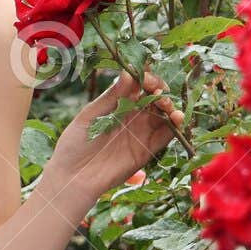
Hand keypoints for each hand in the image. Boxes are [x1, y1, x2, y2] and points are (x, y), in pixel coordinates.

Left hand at [52, 69, 186, 198]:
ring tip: (165, 103)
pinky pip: (166, 135)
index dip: (146, 78)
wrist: (73, 177)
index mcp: (118, 104)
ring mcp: (141, 132)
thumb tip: (128, 71)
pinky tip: (177, 117)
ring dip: (169, 106)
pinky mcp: (147, 150)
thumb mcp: (91, 115)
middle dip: (160, 90)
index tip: (147, 75)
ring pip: (163, 115)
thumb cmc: (75, 143)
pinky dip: (176, 126)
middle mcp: (132, 116)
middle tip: (157, 90)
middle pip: (154, 97)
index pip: (138, 85)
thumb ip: (112, 96)